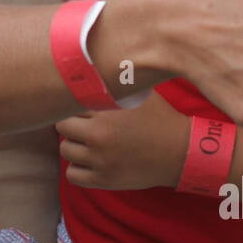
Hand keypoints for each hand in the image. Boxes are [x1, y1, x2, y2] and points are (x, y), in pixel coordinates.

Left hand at [56, 92, 187, 189]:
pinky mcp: (104, 180)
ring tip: (88, 142)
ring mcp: (101, 160)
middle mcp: (100, 135)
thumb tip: (93, 62)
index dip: (76, 104)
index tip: (85, 108)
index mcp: (107, 111)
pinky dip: (77, 168)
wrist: (180, 152)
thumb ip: (115, 80)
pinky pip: (72, 175)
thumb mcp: (140, 93)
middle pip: (62, 126)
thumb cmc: (160, 118)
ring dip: (74, 145)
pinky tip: (90, 161)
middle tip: (84, 125)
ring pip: (64, 150)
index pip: (69, 104)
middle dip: (71, 124)